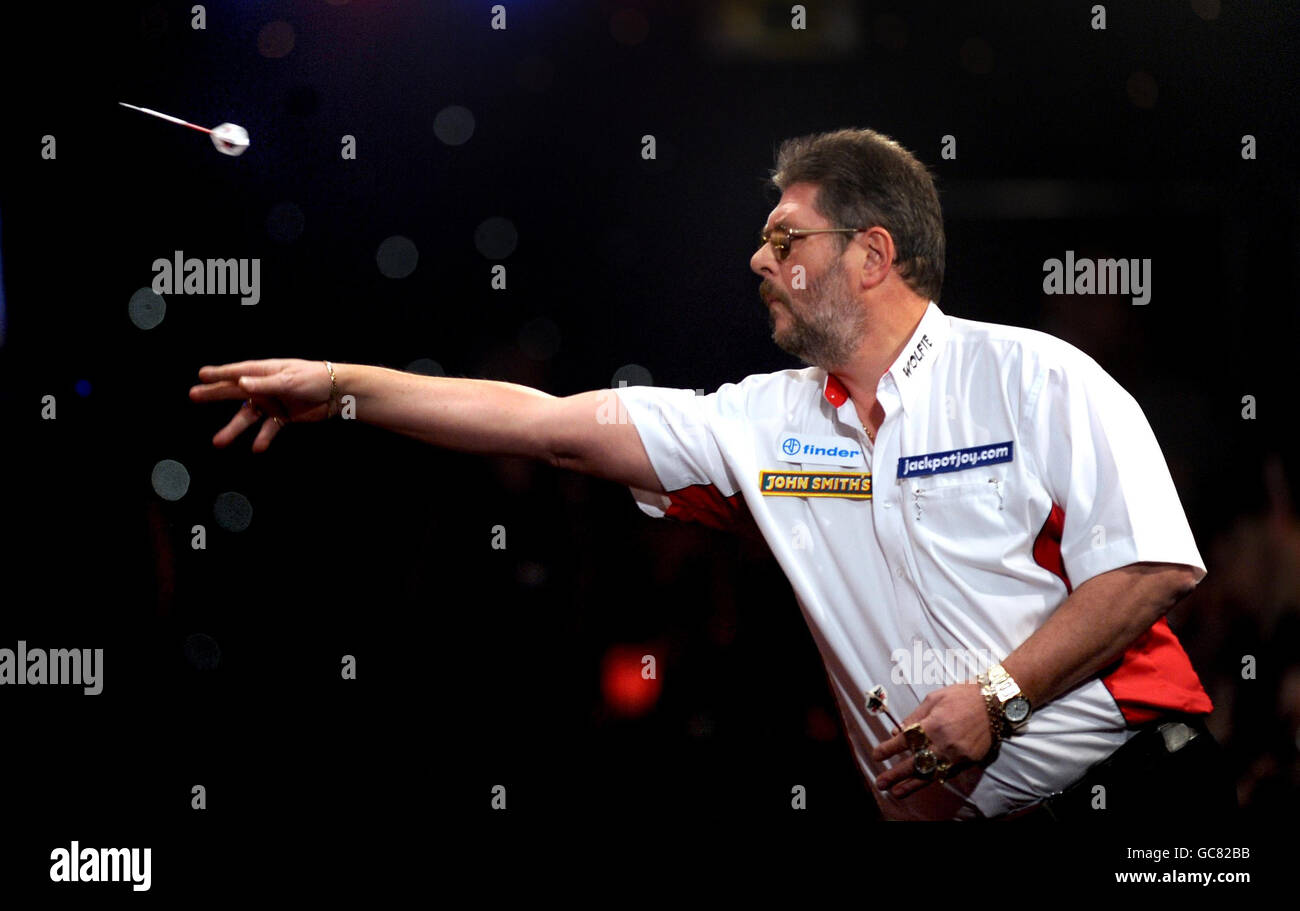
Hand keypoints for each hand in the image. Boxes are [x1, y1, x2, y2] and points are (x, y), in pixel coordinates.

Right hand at [189, 358, 333, 451]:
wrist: (338, 394)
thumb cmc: (315, 379)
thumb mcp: (289, 380)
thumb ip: (265, 384)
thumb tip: (241, 383)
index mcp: (265, 372)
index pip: (237, 372)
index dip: (219, 373)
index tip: (201, 375)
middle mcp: (265, 387)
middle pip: (235, 392)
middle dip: (214, 394)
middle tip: (193, 395)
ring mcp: (272, 402)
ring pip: (248, 416)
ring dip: (234, 429)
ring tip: (218, 442)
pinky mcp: (283, 417)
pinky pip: (268, 429)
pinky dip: (262, 439)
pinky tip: (257, 449)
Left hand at [870, 683, 993, 797]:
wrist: (995, 703)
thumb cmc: (961, 696)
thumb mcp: (934, 698)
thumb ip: (915, 716)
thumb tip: (898, 732)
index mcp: (934, 724)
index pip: (905, 741)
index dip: (888, 749)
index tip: (876, 755)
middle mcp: (944, 742)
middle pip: (915, 762)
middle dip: (895, 774)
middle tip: (880, 783)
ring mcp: (957, 754)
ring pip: (930, 774)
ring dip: (911, 784)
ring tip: (896, 792)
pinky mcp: (968, 761)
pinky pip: (946, 773)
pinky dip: (932, 779)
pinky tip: (920, 784)